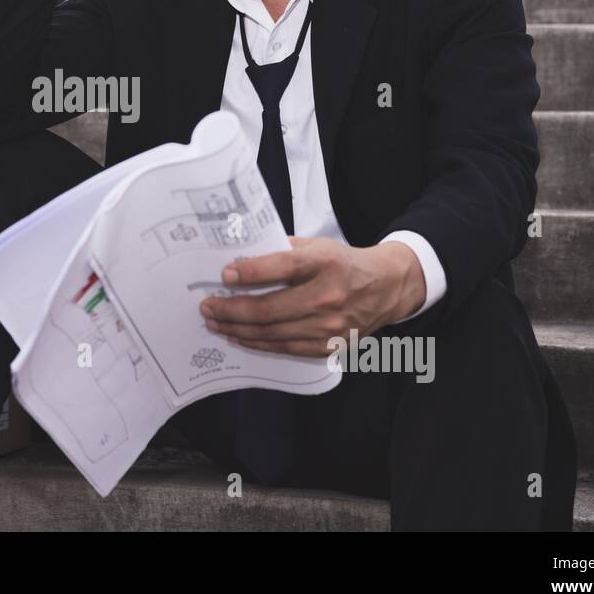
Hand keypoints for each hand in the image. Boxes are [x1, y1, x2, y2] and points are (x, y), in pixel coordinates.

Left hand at [199, 238, 426, 357]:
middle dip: (231, 310)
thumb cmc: (343, 264)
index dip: (251, 272)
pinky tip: (239, 335)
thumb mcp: (318, 246)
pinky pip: (285, 348)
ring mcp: (330, 326)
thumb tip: (241, 259)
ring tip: (215, 322)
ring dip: (238, 329)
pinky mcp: (329, 346)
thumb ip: (283, 251)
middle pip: (270, 309)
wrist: (386, 288)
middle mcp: (328, 296)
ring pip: (273, 333)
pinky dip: (258, 343)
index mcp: (325, 263)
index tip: (224, 274)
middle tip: (207, 307)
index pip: (283, 267)